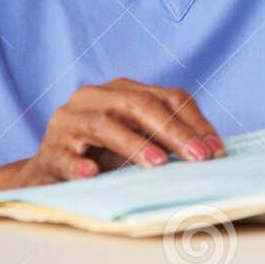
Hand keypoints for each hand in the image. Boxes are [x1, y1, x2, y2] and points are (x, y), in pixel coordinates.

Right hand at [13, 78, 224, 184]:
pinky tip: (93, 173)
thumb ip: (165, 139)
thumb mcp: (136, 142)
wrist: (48, 171)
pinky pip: (66, 155)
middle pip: (139, 105)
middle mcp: (95, 97)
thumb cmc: (101, 155)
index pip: (168, 98)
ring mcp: (68, 120)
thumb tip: (209, 151)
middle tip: (198, 156)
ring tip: (157, 162)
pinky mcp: (49, 148)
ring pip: (104, 123)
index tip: (216, 150)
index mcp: (122, 90)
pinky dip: (80, 164)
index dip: (195, 123)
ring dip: (133, 144)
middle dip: (173, 131)